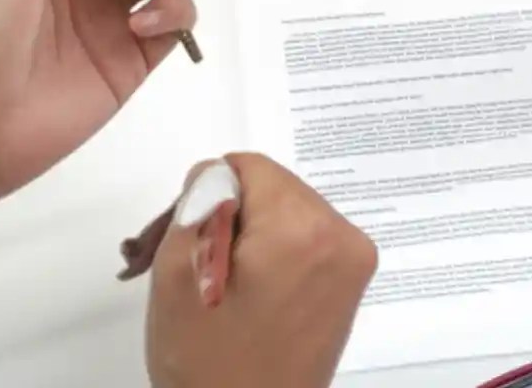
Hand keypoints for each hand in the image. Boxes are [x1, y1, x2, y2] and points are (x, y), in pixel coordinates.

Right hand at [146, 154, 378, 387]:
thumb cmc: (209, 363)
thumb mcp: (178, 274)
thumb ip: (197, 205)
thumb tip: (216, 175)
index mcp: (301, 229)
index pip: (247, 167)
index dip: (211, 197)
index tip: (197, 243)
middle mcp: (341, 237)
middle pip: (271, 187)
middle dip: (233, 215)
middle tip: (202, 267)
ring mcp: (352, 261)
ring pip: (286, 211)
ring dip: (252, 235)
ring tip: (224, 286)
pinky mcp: (350, 282)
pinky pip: (305, 239)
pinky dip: (275, 254)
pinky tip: (250, 294)